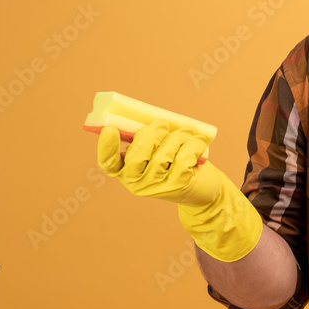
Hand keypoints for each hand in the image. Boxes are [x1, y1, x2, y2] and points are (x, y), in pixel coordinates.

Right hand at [97, 119, 262, 261]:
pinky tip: (198, 143)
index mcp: (125, 170)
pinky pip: (184, 158)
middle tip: (164, 125)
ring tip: (187, 133)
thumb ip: (148, 138)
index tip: (110, 129)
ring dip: (179, 136)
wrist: (202, 188)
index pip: (109, 162)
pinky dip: (194, 145)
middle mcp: (136, 182)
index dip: (106, 147)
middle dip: (153, 134)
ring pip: (163, 154)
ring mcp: (156, 186)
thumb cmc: (176, 161)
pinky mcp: (177, 185)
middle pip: (137, 154)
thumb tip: (151, 119)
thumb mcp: (157, 151)